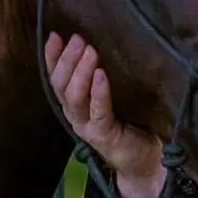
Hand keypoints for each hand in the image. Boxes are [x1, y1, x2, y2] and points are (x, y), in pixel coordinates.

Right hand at [43, 30, 166, 197]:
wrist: (146, 161)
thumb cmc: (131, 123)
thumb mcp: (112, 97)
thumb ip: (102, 77)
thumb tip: (102, 42)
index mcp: (73, 105)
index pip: (55, 78)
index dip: (52, 57)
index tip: (55, 35)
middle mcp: (75, 116)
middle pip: (61, 86)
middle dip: (67, 60)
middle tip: (78, 39)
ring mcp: (88, 126)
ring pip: (74, 98)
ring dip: (80, 72)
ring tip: (90, 52)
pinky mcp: (104, 135)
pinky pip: (99, 111)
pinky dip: (99, 92)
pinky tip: (102, 75)